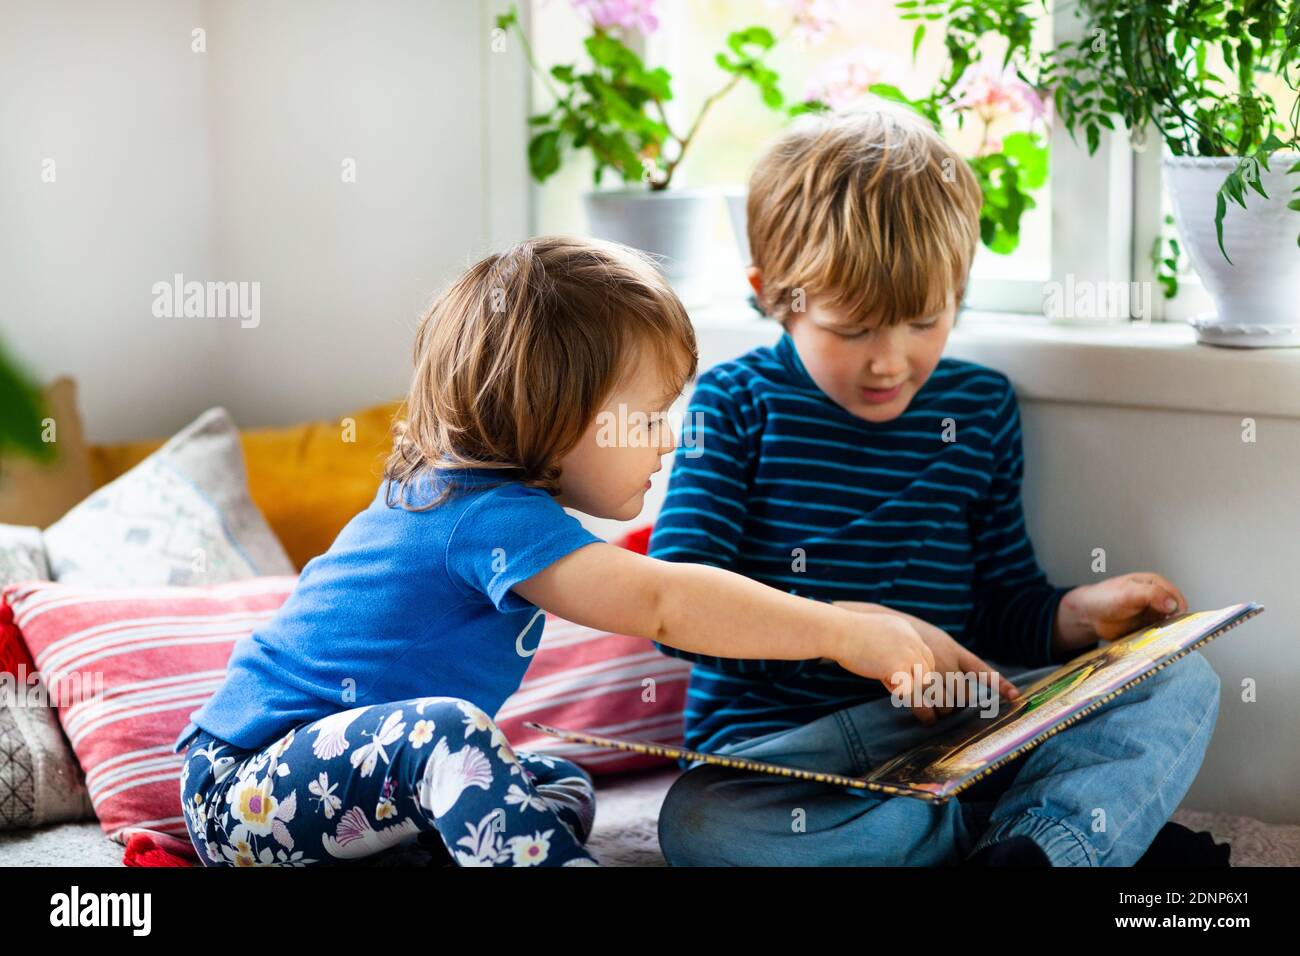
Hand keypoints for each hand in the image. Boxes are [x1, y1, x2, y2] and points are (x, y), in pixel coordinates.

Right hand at [829, 613, 936, 706]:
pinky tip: (878, 676)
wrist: (838, 632)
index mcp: (908, 631)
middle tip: (887, 674)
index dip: (914, 669)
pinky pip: (906, 690)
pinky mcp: (899, 667)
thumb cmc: (848, 633)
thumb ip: (892, 643)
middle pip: (927, 671)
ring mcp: (908, 654)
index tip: (897, 671)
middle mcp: (913, 641)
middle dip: (910, 678)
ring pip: (920, 681)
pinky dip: (892, 688)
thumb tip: (897, 664)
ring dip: (903, 683)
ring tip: (881, 673)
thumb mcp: (878, 631)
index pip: (926, 656)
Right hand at [835, 602, 1020, 725]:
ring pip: (943, 703)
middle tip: (948, 711)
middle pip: (960, 693)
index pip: (976, 667)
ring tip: (928, 710)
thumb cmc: (872, 634)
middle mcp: (937, 657)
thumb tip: (930, 677)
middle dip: (955, 707)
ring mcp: (922, 668)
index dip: (997, 683)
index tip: (1016, 697)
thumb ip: (924, 653)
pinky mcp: (907, 679)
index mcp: (941, 645)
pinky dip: (925, 715)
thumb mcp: (906, 635)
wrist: (849, 630)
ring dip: (938, 712)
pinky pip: (924, 708)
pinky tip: (922, 716)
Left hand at [1054, 572, 1188, 653]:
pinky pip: (1159, 637)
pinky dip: (1157, 641)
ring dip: (1165, 635)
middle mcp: (1158, 599)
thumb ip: (1151, 594)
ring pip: (1170, 627)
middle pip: (1177, 615)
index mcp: (1156, 585)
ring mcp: (1154, 615)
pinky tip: (1150, 644)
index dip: (1177, 611)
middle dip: (1174, 625)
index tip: (1172, 623)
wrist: (1088, 615)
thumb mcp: (1128, 593)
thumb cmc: (1105, 598)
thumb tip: (1173, 604)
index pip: (1177, 599)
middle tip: (1163, 634)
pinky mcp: (1148, 628)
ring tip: (1154, 639)